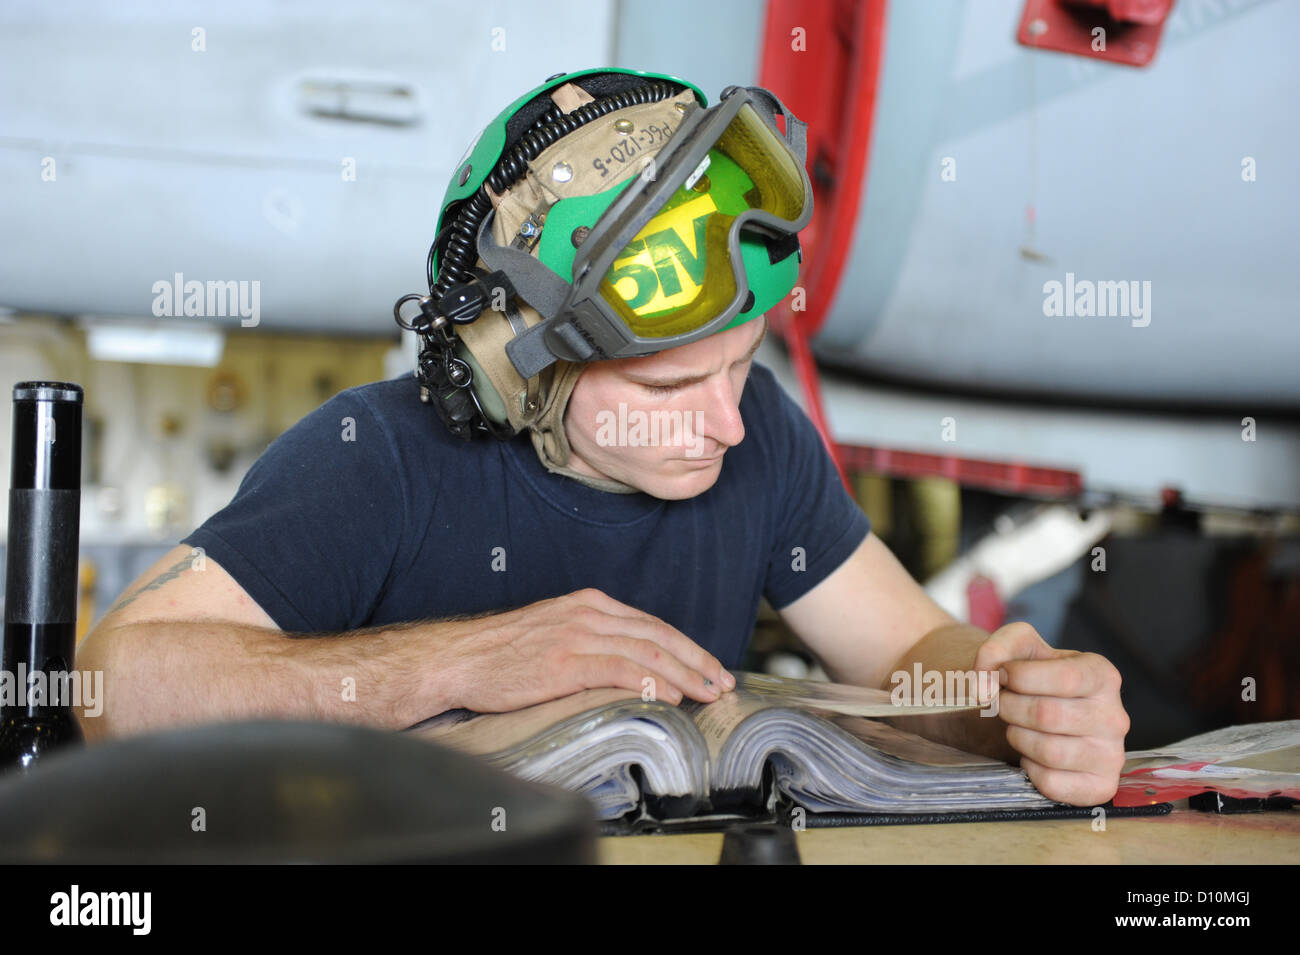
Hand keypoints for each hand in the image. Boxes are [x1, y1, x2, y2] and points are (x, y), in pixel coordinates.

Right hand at [438, 588, 734, 711]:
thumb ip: (590, 642)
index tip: (709, 666)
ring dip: (685, 674)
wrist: (457, 658)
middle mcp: (588, 613)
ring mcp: (577, 635)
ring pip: (647, 652)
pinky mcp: (565, 661)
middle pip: (658, 635)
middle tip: (723, 681)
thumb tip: (628, 668)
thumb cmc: (501, 654)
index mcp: (588, 604)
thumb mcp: (553, 634)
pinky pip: (621, 669)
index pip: (651, 624)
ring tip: (709, 693)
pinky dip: (652, 682)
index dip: (686, 646)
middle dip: (697, 659)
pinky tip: (672, 695)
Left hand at [975, 622, 1129, 805]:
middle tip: (1004, 704)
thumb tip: (985, 683)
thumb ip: (996, 649)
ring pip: (1049, 751)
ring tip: (1018, 727)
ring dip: (1017, 737)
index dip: (1021, 677)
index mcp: (1101, 675)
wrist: (1034, 714)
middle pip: (1048, 715)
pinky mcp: (1100, 787)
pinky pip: (1051, 783)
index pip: (1065, 678)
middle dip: (1010, 707)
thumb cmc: (1030, 680)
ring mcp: (1111, 755)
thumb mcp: (1016, 648)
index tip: (1002, 675)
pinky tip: (1032, 755)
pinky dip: (1030, 770)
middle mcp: (1114, 716)